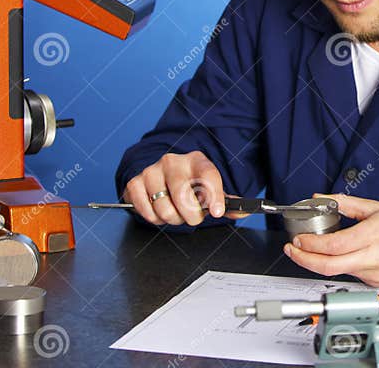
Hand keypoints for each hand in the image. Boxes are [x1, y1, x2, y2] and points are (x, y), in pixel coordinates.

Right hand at [123, 151, 245, 225]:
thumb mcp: (210, 189)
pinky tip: (159, 211)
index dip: (213, 194)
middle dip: (191, 215)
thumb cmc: (189, 185)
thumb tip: (244, 210)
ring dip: (172, 219)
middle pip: (183, 194)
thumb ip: (227, 202)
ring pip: (164, 207)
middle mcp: (173, 161)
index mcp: (196, 160)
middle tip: (193, 217)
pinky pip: (146, 211)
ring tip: (175, 213)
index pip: (208, 174)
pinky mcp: (135, 183)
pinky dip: (155, 218)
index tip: (217, 212)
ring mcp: (152, 170)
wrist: (160, 177)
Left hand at [284, 193, 378, 285]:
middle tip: (293, 250)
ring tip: (311, 249)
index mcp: (373, 235)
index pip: (333, 246)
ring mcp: (374, 274)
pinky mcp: (375, 283)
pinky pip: (351, 275)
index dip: (311, 245)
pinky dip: (339, 265)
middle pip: (329, 266)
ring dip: (320, 262)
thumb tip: (323, 198)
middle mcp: (373, 258)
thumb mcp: (377, 207)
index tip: (298, 240)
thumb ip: (346, 203)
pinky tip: (338, 256)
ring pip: (338, 272)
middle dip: (304, 259)